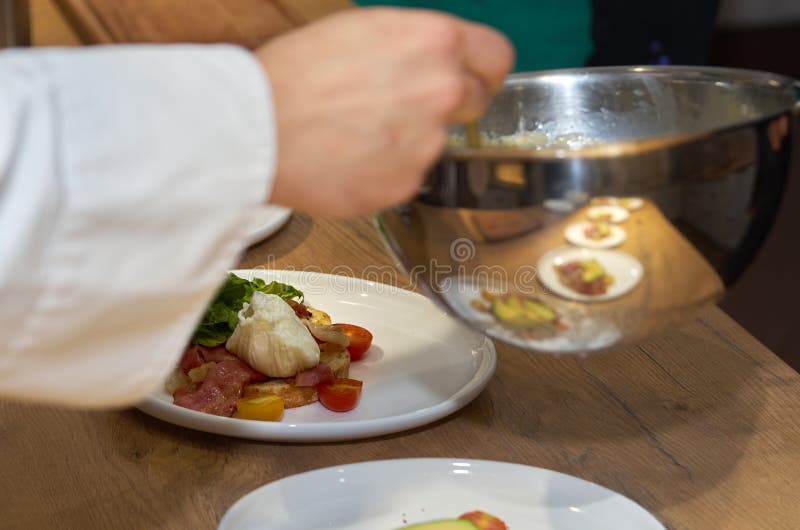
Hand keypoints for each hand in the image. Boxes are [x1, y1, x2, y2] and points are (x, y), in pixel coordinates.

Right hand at [256, 7, 513, 216]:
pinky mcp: (406, 184)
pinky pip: (408, 175)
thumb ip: (414, 48)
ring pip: (436, 142)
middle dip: (448, 105)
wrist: (256, 130)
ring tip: (357, 134)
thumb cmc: (293, 75)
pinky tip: (350, 158)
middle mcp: (442, 92)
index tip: (471, 78)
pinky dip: (387, 171)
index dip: (481, 70)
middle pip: (475, 102)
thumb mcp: (363, 32)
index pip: (496, 57)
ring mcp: (427, 144)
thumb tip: (434, 63)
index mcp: (434, 41)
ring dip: (410, 140)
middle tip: (403, 108)